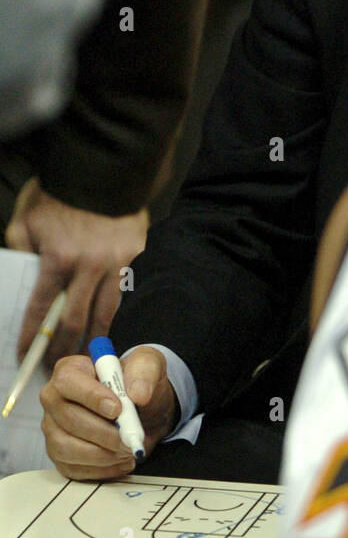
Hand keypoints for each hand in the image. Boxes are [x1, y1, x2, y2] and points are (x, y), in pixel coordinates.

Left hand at [6, 179, 148, 362]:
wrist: (102, 170)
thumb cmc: (60, 195)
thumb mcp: (26, 220)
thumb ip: (20, 250)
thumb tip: (21, 279)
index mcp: (59, 257)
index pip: (41, 309)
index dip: (31, 337)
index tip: (25, 356)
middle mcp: (90, 265)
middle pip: (74, 321)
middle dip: (61, 348)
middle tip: (55, 367)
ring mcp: (117, 263)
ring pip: (106, 314)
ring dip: (93, 340)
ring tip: (84, 357)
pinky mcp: (136, 257)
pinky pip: (126, 295)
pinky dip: (117, 315)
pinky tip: (110, 330)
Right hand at [40, 346, 176, 480]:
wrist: (144, 409)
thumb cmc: (138, 382)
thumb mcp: (148, 365)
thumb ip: (145, 372)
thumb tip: (139, 394)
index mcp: (70, 370)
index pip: (69, 382)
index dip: (92, 397)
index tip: (117, 409)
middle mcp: (55, 399)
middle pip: (68, 419)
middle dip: (103, 433)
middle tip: (129, 438)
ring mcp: (54, 428)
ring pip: (66, 447)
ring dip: (102, 454)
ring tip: (128, 450)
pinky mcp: (60, 453)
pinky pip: (72, 468)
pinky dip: (101, 469)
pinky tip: (121, 461)